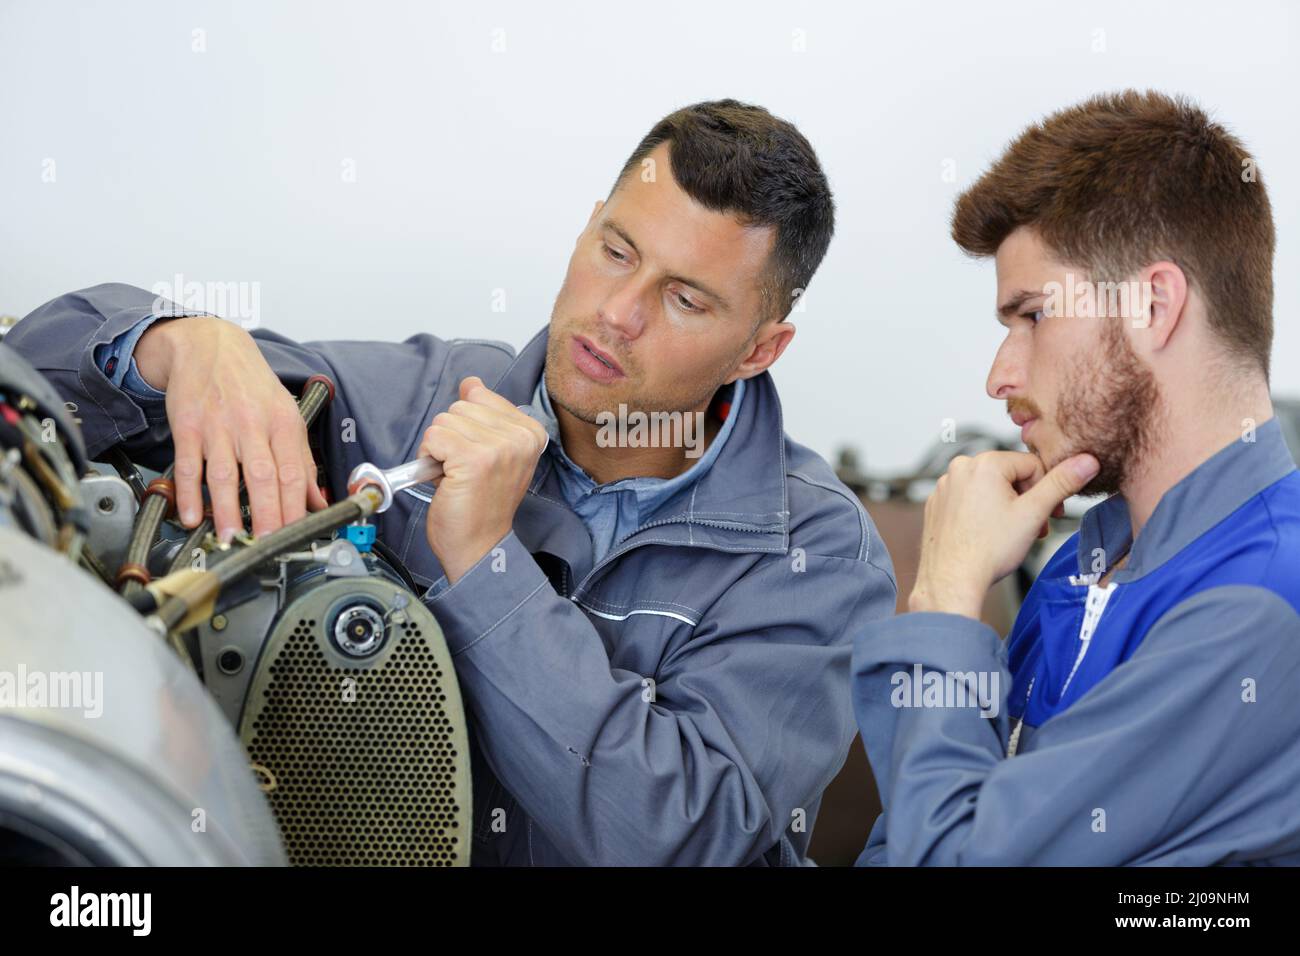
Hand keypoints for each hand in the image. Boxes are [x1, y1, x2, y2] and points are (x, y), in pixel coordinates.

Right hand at [138, 316, 327, 541]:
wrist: (209, 344)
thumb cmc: (251, 385)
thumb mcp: (286, 415)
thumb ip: (302, 460)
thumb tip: (318, 500)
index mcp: (282, 424)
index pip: (293, 474)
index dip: (294, 508)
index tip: (294, 536)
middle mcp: (252, 425)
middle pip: (263, 477)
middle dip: (266, 515)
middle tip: (265, 545)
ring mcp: (218, 426)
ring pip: (224, 475)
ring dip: (226, 511)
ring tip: (230, 538)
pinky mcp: (188, 426)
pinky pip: (188, 465)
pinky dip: (189, 493)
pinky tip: (191, 516)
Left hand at [419, 376, 548, 583]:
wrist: (479, 546)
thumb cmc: (482, 505)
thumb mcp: (493, 453)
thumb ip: (485, 416)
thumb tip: (471, 383)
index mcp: (530, 432)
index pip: (480, 397)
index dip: (467, 427)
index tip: (477, 456)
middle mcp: (520, 437)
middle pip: (460, 407)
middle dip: (451, 437)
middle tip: (464, 470)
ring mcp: (499, 447)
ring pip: (444, 421)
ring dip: (439, 449)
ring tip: (456, 476)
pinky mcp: (474, 459)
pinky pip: (434, 437)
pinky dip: (429, 458)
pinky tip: (445, 478)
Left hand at [908, 450, 1099, 617]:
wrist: (952, 580)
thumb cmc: (988, 550)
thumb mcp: (1034, 513)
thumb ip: (1062, 483)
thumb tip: (1086, 461)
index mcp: (984, 463)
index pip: (1032, 465)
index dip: (1046, 490)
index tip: (1051, 513)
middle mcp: (959, 469)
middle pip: (1010, 476)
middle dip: (1026, 500)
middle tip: (1033, 527)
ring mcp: (945, 486)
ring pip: (989, 488)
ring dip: (1006, 507)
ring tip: (1010, 533)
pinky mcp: (936, 504)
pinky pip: (968, 500)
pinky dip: (982, 513)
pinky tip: (987, 534)